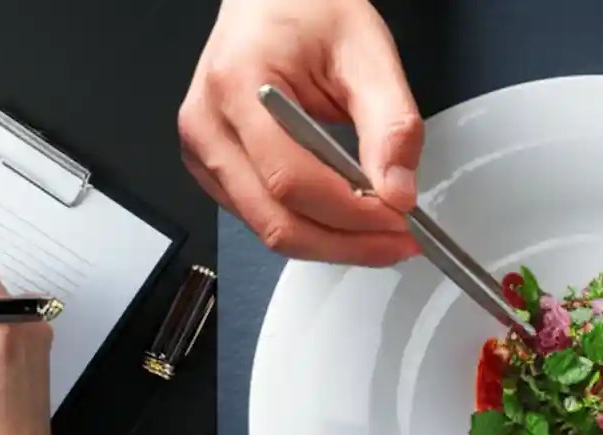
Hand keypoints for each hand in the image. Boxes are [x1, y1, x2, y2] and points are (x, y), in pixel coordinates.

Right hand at [179, 0, 421, 266]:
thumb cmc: (308, 10)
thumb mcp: (367, 53)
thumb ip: (390, 124)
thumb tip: (398, 193)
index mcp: (237, 85)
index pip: (291, 179)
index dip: (349, 214)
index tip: (400, 220)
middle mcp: (207, 125)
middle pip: (274, 219)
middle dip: (344, 243)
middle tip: (397, 242)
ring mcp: (202, 151)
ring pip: (267, 228)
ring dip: (329, 242)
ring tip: (378, 231)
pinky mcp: (210, 169)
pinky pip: (260, 218)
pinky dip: (309, 226)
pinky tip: (344, 217)